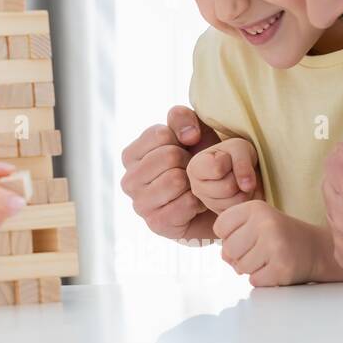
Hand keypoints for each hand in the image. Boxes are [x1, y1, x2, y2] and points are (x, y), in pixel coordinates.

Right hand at [120, 106, 220, 239]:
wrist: (214, 202)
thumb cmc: (199, 163)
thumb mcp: (193, 132)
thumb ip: (183, 118)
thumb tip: (187, 136)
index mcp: (130, 155)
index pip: (160, 135)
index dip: (183, 140)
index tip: (186, 151)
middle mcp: (128, 180)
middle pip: (168, 156)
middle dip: (190, 162)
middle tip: (192, 172)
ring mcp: (139, 204)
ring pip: (175, 179)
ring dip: (195, 183)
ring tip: (194, 187)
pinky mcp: (156, 224)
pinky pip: (185, 204)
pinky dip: (198, 203)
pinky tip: (196, 205)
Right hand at [186, 137, 261, 213]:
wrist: (246, 170)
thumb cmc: (239, 157)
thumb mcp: (240, 148)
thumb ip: (241, 162)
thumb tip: (246, 186)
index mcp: (195, 167)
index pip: (217, 168)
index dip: (229, 161)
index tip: (228, 157)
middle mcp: (196, 188)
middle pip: (227, 187)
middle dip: (238, 178)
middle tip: (237, 172)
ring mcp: (208, 205)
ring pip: (235, 201)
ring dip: (244, 191)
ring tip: (239, 182)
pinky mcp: (221, 215)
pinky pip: (240, 210)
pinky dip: (246, 201)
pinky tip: (240, 193)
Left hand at [214, 200, 323, 285]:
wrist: (318, 249)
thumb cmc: (280, 236)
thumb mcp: (256, 223)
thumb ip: (233, 234)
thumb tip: (225, 256)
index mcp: (255, 208)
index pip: (220, 227)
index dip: (228, 237)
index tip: (246, 236)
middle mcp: (265, 223)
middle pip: (228, 249)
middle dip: (239, 256)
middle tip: (259, 252)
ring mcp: (274, 245)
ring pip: (240, 267)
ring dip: (252, 269)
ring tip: (268, 259)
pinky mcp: (282, 268)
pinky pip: (254, 281)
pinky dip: (262, 279)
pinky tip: (275, 268)